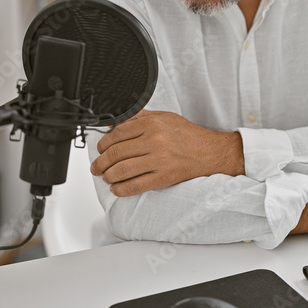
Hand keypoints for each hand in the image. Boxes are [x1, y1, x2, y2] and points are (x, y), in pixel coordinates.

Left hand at [90, 110, 243, 196]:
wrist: (210, 152)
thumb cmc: (187, 135)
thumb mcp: (164, 118)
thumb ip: (140, 118)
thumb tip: (116, 123)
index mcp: (152, 125)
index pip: (117, 134)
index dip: (103, 144)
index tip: (100, 150)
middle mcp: (155, 141)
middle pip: (116, 153)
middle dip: (101, 162)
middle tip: (97, 167)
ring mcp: (159, 160)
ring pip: (122, 170)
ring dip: (108, 176)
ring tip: (105, 177)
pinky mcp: (164, 177)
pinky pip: (136, 186)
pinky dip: (122, 189)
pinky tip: (117, 189)